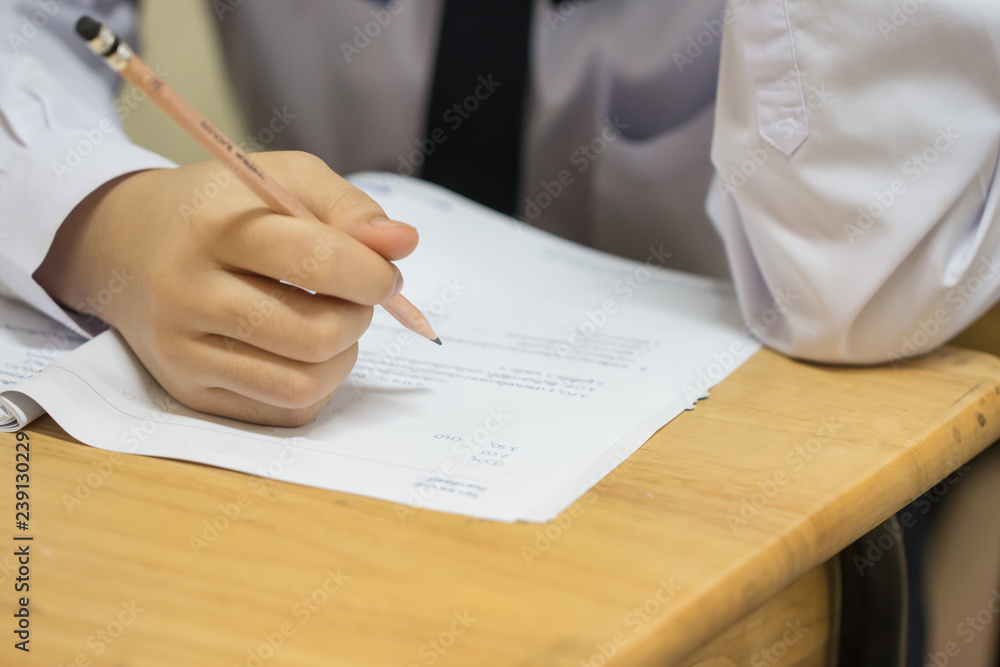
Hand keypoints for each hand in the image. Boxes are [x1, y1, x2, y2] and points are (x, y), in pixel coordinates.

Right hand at [35, 151, 417, 425]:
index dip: (373, 273)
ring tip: (332, 325)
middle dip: (359, 318)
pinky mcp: (189, 391)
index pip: (317, 261)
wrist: (126, 243)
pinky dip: (314, 387)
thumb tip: (403, 244)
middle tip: (355, 299)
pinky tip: (302, 353)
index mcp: (216, 228)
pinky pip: (282, 411)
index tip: (384, 273)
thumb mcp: (282, 179)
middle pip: (315, 334)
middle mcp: (190, 294)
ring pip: (303, 384)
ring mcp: (184, 351)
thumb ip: (349, 208)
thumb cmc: (221, 209)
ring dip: (342, 357)